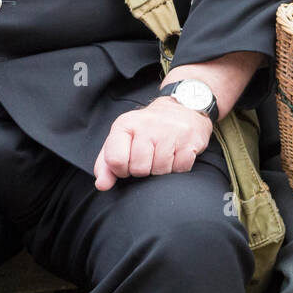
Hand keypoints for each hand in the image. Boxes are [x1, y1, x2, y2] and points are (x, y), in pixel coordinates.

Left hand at [93, 96, 212, 189]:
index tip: (128, 164)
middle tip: (149, 158)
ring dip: (161, 170)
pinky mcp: (190, 139)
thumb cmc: (148, 129)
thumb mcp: (123, 139)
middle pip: (139, 169)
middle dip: (144, 170)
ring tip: (163, 155)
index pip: (115, 159)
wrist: (182, 108)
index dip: (121, 170)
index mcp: (126, 125)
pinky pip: (180, 168)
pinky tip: (176, 154)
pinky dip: (178, 167)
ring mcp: (170, 131)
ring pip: (160, 170)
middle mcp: (147, 125)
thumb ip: (106, 164)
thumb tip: (102, 185)